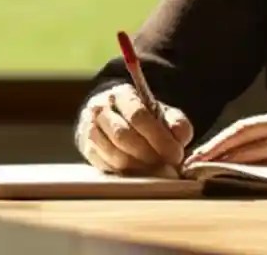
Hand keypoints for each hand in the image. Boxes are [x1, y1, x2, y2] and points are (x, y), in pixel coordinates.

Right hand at [76, 83, 193, 174]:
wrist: (115, 119)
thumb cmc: (145, 118)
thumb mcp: (165, 114)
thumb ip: (177, 124)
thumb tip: (179, 137)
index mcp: (122, 94)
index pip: (138, 115)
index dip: (159, 138)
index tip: (176, 154)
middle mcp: (100, 108)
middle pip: (123, 136)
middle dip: (150, 155)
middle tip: (167, 166)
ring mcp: (90, 129)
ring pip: (115, 155)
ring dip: (140, 167)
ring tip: (156, 170)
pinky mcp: (87, 149)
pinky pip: (107, 167)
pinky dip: (127, 173)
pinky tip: (140, 172)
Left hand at [185, 105, 266, 166]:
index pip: (248, 128)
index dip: (224, 140)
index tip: (204, 152)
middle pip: (240, 130)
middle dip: (213, 144)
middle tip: (190, 158)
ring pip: (246, 136)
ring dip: (220, 149)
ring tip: (200, 162)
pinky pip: (265, 149)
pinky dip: (242, 155)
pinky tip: (228, 163)